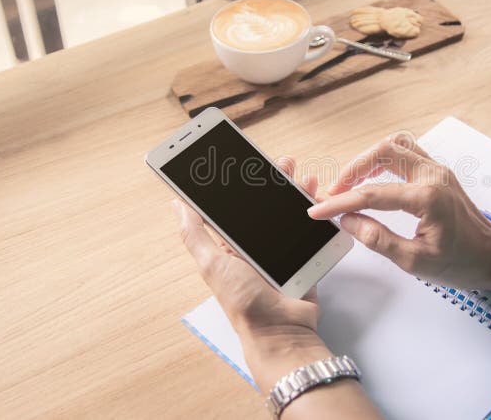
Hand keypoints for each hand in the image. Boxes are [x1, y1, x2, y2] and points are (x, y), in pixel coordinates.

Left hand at [172, 157, 330, 390]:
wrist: (281, 330)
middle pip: (263, 204)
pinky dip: (313, 208)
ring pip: (286, 211)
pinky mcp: (303, 255)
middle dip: (270, 180)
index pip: (231, 207)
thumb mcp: (211, 264)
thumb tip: (176, 204)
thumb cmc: (243, 302)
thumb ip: (195, 234)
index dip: (235, 183)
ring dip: (293, 189)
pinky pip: (308, 227)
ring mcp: (281, 249)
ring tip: (298, 172)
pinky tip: (314, 193)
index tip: (239, 160)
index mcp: (230, 245)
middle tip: (278, 162)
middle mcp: (255, 245)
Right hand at [308, 136, 490, 289]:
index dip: (340, 202)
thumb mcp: (415, 261)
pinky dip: (383, 158)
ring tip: (349, 182)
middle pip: (382, 152)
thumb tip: (348, 221)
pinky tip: (372, 175)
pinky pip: (405, 150)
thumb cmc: (460, 262)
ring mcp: (437, 169)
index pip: (373, 194)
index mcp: (428, 198)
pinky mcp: (437, 170)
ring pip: (393, 145)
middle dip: (352, 170)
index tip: (317, 210)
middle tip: (333, 193)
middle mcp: (433, 175)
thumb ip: (378, 239)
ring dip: (367, 159)